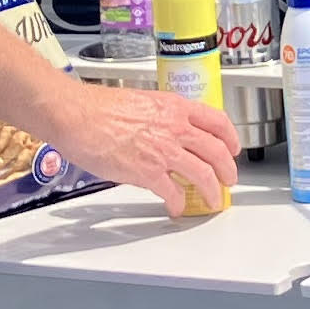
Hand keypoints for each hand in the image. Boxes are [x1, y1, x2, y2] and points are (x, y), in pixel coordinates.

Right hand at [41, 82, 240, 217]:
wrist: (76, 115)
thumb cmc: (97, 108)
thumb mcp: (141, 102)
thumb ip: (160, 118)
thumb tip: (166, 133)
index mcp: (174, 107)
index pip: (218, 121)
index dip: (231, 137)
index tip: (233, 148)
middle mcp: (175, 127)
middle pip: (217, 151)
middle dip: (228, 170)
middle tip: (229, 179)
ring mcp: (164, 151)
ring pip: (203, 174)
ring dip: (211, 190)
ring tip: (212, 199)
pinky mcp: (149, 172)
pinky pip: (174, 192)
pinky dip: (178, 203)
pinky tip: (176, 207)